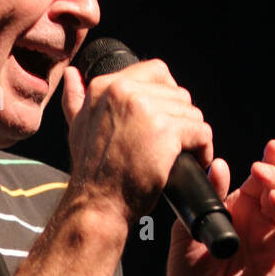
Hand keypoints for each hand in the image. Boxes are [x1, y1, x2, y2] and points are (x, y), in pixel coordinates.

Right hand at [61, 59, 213, 223]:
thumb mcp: (77, 127)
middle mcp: (123, 91)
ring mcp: (145, 109)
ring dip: (192, 136)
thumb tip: (71, 74)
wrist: (97, 204)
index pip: (155, 71)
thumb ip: (76, 98)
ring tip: (181, 155)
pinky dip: (203, 150)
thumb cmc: (91, 172)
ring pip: (191, 112)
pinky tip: (194, 162)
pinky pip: (201, 131)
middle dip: (181, 120)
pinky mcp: (164, 131)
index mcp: (105, 86)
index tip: (166, 118)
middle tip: (173, 144)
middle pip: (177, 93)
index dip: (167, 94)